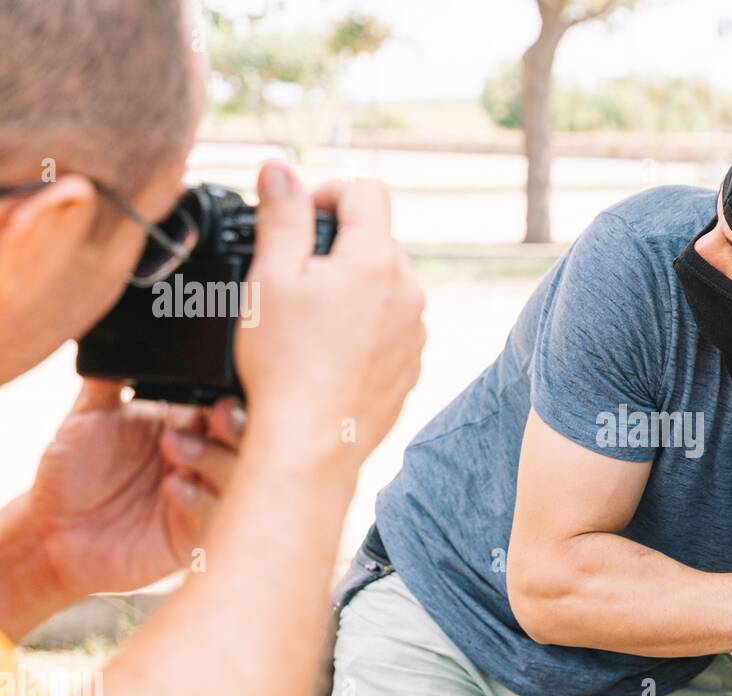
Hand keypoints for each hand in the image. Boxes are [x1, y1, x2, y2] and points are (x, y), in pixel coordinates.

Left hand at [30, 380, 243, 599]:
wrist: (50, 530)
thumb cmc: (71, 473)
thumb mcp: (88, 416)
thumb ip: (110, 379)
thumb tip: (118, 334)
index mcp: (189, 427)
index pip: (227, 407)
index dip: (231, 398)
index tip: (217, 392)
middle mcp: (204, 461)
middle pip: (249, 443)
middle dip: (239, 427)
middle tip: (217, 415)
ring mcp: (204, 499)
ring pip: (240, 480)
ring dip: (214, 460)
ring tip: (174, 448)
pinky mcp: (195, 537)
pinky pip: (215, 520)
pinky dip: (199, 501)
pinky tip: (174, 488)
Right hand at [235, 163, 424, 470]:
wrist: (310, 442)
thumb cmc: (285, 363)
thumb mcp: (269, 277)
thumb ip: (281, 216)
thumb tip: (280, 171)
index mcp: (377, 261)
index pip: (367, 192)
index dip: (327, 192)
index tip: (298, 217)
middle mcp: (409, 293)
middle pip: (377, 241)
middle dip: (336, 247)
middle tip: (292, 276)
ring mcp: (416, 332)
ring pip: (385, 287)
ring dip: (351, 289)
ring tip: (308, 320)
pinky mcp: (411, 366)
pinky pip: (390, 328)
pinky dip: (363, 328)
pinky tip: (327, 351)